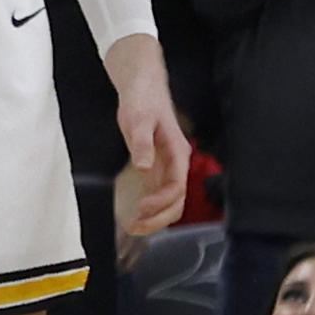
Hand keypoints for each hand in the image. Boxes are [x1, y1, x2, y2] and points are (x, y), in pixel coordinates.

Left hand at [107, 39, 188, 237]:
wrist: (143, 85)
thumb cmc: (142, 100)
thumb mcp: (138, 120)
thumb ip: (141, 143)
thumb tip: (144, 167)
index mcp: (177, 152)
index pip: (176, 187)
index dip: (160, 203)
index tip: (140, 210)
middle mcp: (176, 162)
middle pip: (178, 199)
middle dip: (160, 218)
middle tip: (136, 228)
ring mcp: (168, 165)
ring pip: (171, 199)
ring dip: (156, 216)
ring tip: (136, 227)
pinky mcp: (158, 164)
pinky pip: (161, 192)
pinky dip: (152, 206)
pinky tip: (139, 214)